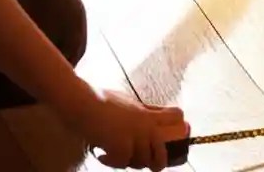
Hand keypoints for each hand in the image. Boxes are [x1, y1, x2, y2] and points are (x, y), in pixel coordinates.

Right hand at [73, 88, 190, 170]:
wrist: (82, 102)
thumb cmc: (100, 98)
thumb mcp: (128, 101)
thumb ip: (142, 109)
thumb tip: (151, 114)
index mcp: (148, 113)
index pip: (176, 115)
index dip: (181, 125)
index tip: (177, 133)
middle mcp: (145, 126)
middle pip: (161, 154)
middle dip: (157, 163)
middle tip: (148, 164)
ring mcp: (134, 137)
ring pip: (140, 162)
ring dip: (129, 163)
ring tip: (117, 157)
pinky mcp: (121, 146)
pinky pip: (122, 163)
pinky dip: (112, 163)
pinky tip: (102, 156)